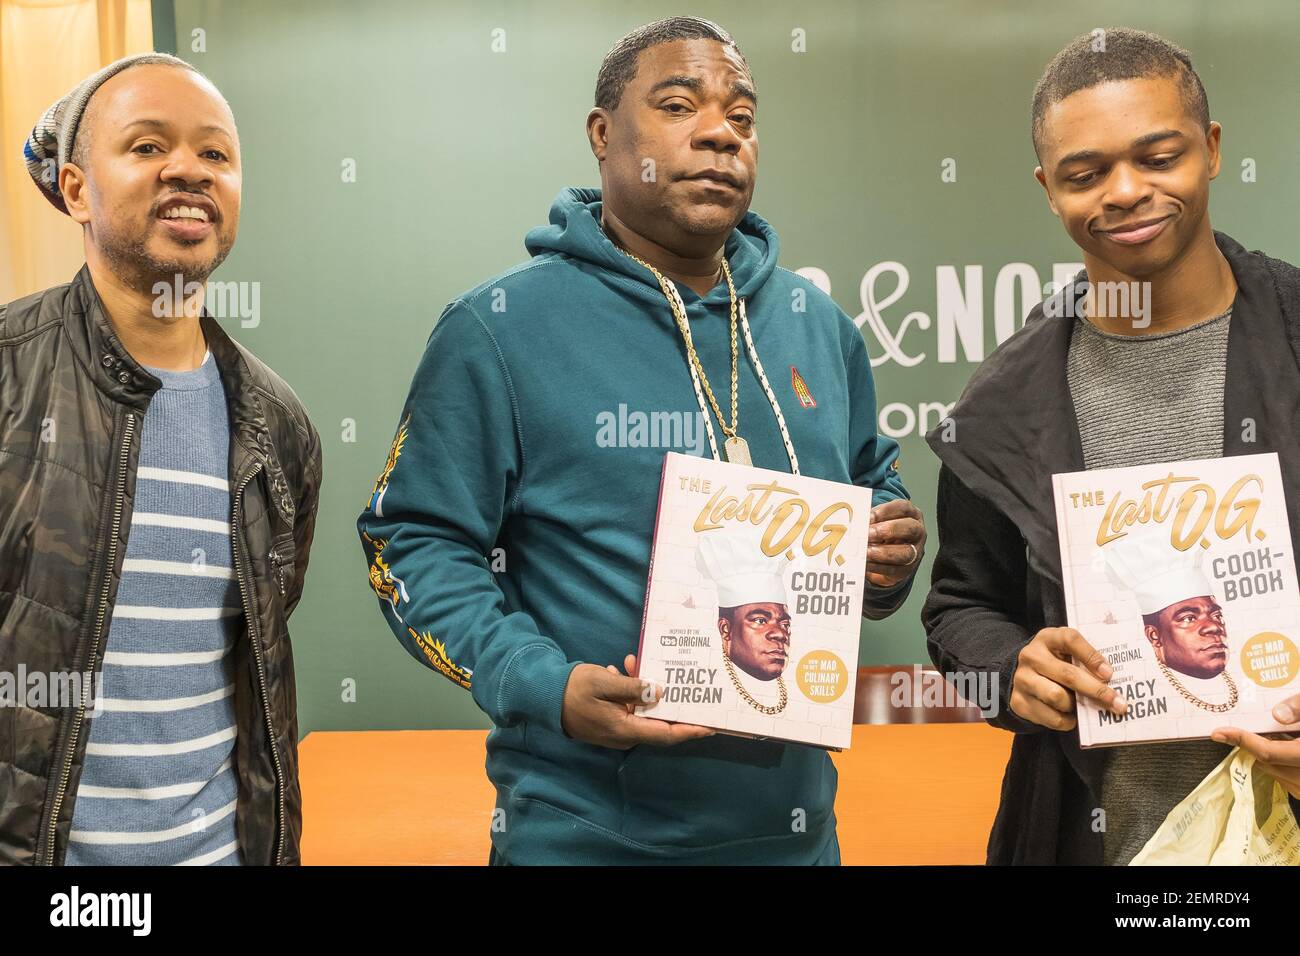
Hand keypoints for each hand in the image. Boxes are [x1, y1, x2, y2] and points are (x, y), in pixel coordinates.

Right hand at [561, 654, 714, 749]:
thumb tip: (660, 693)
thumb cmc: (573, 689)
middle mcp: (624, 734)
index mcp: (625, 729)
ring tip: (637, 662)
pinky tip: (624, 668)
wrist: (544, 696)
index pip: (666, 735)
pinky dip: (631, 690)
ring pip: (642, 710)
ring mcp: (616, 729)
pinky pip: (628, 707)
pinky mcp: (609, 721)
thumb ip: (633, 688)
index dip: (690, 731)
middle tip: (683, 679)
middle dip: (669, 698)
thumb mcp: (604, 681)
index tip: (711, 726)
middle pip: (658, 722)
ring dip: (645, 689)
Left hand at [866, 498, 925, 587]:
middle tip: (868, 534)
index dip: (885, 511)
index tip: (868, 517)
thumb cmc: (882, 532)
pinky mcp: (906, 569)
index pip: (903, 508)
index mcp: (911, 514)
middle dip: (888, 530)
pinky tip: (865, 564)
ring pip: (906, 553)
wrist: (887, 555)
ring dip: (883, 552)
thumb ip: (869, 520)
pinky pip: (895, 570)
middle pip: (909, 528)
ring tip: (865, 552)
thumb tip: (854, 521)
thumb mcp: (878, 521)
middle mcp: (917, 531)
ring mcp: (914, 551)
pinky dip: (878, 567)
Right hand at [1010, 627, 1126, 730]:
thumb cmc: (1055, 662)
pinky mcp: (1019, 702)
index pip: (1070, 640)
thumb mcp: (1066, 652)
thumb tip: (1112, 683)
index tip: (1109, 673)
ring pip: (1057, 697)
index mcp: (1047, 638)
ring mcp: (1022, 679)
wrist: (1021, 676)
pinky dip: (1067, 721)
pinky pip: (1051, 717)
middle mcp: (1031, 656)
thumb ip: (1084, 661)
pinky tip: (1071, 716)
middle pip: (1067, 674)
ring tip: (1085, 706)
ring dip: (1077, 705)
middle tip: (1118, 703)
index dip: (1091, 656)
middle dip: (1096, 690)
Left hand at [1211, 695, 1299, 797]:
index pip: (1266, 751)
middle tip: (1256, 725)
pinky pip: (1287, 779)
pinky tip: (1295, 748)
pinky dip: (1284, 764)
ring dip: (1271, 754)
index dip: (1240, 739)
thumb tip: (1278, 714)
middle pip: (1266, 761)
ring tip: (1285, 735)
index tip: (1218, 732)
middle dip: (1257, 744)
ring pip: (1274, 770)